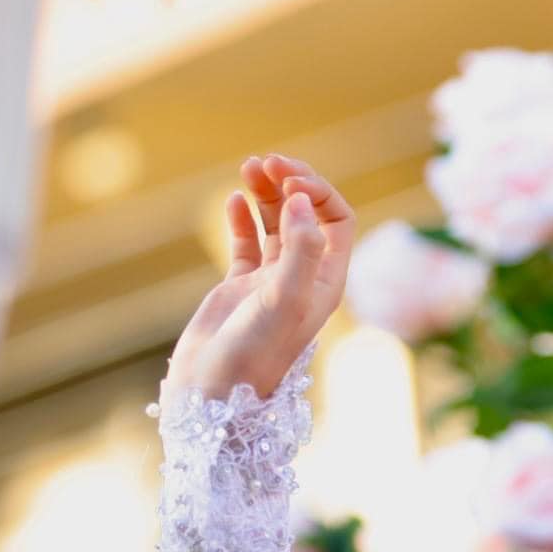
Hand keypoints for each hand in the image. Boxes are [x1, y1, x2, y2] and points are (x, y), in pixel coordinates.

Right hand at [165, 154, 355, 399]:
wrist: (214, 391)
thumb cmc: (254, 351)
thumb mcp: (283, 298)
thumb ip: (298, 248)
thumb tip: (301, 199)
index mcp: (326, 281)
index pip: (338, 220)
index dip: (317, 192)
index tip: (288, 180)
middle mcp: (304, 278)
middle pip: (309, 215)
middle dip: (291, 183)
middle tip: (266, 160)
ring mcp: (271, 281)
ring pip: (276, 224)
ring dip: (265, 193)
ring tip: (248, 167)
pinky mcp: (240, 287)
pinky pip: (247, 242)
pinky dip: (241, 217)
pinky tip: (231, 199)